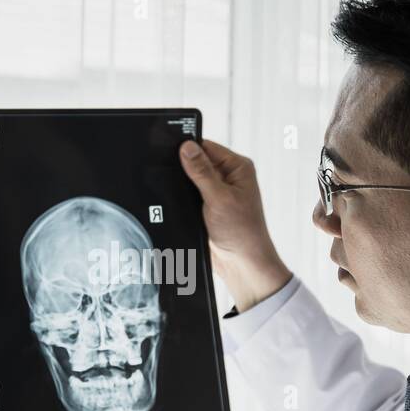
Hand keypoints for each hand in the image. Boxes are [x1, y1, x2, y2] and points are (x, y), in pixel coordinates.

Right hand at [179, 138, 291, 311]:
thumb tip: (186, 147)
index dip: (188, 147)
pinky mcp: (207, 206)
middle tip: (167, 172)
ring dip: (181, 184)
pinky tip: (176, 201)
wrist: (241, 263)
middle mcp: (228, 177)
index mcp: (238, 167)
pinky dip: (181, 197)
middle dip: (183, 167)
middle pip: (197, 161)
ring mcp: (217, 192)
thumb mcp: (219, 198)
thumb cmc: (241, 232)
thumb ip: (201, 172)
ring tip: (175, 191)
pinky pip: (188, 194)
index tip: (168, 148)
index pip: (207, 147)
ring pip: (190, 179)